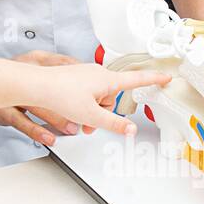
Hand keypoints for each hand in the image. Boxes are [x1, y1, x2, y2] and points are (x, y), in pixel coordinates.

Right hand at [0, 51, 98, 145]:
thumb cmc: (10, 79)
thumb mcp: (32, 66)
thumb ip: (55, 70)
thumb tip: (84, 79)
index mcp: (36, 59)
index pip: (64, 65)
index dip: (83, 80)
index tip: (97, 94)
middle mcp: (25, 72)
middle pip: (54, 86)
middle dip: (74, 103)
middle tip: (89, 116)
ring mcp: (13, 93)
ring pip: (39, 106)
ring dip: (58, 118)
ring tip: (73, 128)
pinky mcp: (4, 110)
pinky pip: (22, 121)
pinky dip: (37, 131)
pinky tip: (50, 139)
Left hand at [41, 63, 171, 141]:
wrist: (36, 85)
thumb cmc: (61, 94)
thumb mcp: (91, 116)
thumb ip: (114, 124)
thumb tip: (131, 129)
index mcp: (107, 79)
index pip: (137, 79)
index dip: (153, 79)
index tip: (166, 76)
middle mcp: (98, 73)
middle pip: (112, 98)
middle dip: (104, 114)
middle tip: (89, 125)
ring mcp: (86, 74)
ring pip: (98, 98)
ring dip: (91, 112)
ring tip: (78, 121)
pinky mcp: (76, 77)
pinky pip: (87, 94)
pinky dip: (83, 106)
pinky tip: (71, 112)